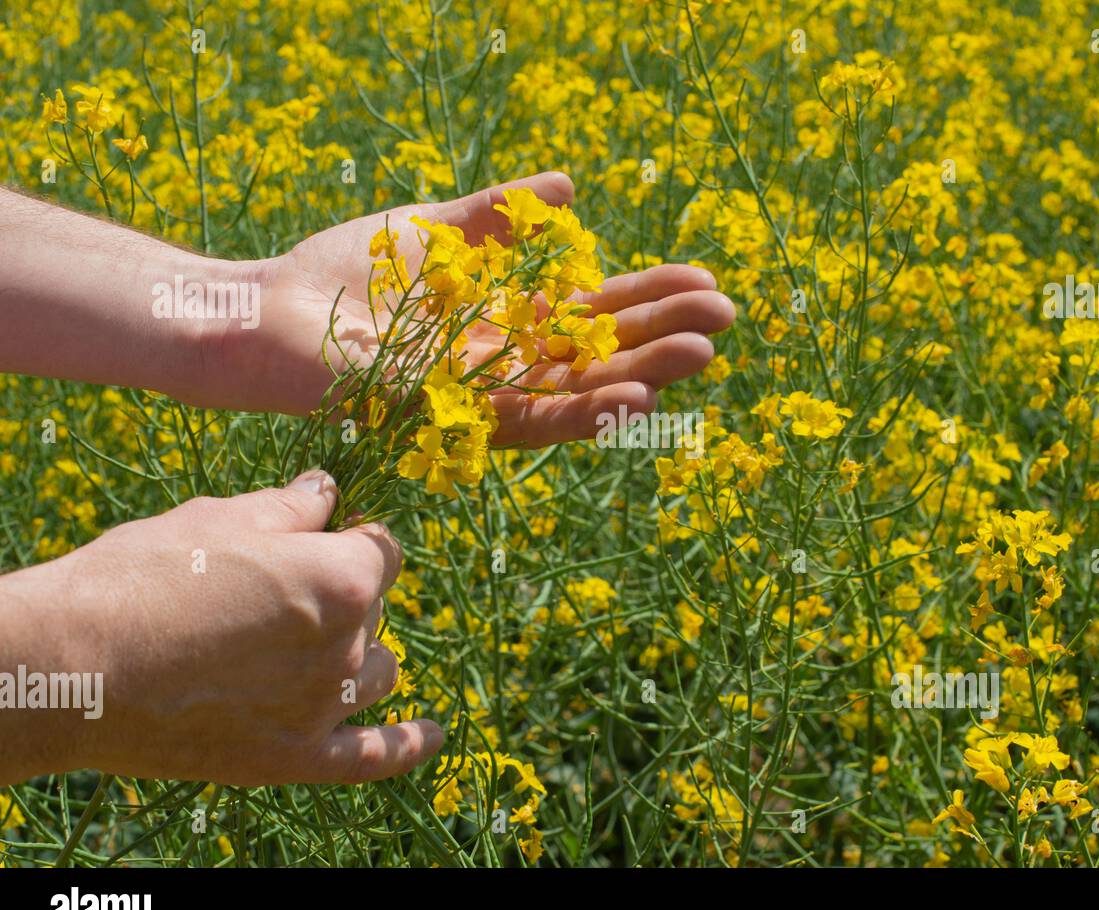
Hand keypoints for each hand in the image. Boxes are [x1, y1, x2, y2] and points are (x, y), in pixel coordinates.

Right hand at [0, 471, 440, 786]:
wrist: (70, 670)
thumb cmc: (142, 579)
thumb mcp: (219, 519)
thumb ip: (291, 506)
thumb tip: (327, 490)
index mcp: (341, 579)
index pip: (382, 548)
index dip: (350, 538)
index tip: (322, 536)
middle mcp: (348, 645)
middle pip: (375, 607)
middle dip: (341, 591)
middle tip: (275, 590)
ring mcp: (324, 708)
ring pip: (378, 672)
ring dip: (358, 653)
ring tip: (311, 645)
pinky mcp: (294, 758)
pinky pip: (375, 755)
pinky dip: (410, 743)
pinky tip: (435, 735)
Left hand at [202, 172, 734, 444]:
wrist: (265, 314)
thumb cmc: (339, 273)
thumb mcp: (434, 229)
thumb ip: (500, 216)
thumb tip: (570, 187)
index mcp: (504, 321)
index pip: (592, 312)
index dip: (647, 298)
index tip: (703, 279)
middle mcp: (504, 366)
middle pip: (599, 354)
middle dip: (661, 336)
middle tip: (726, 317)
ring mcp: (482, 400)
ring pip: (576, 394)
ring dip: (640, 377)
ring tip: (701, 355)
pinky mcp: (454, 424)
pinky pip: (527, 425)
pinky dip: (581, 414)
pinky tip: (632, 398)